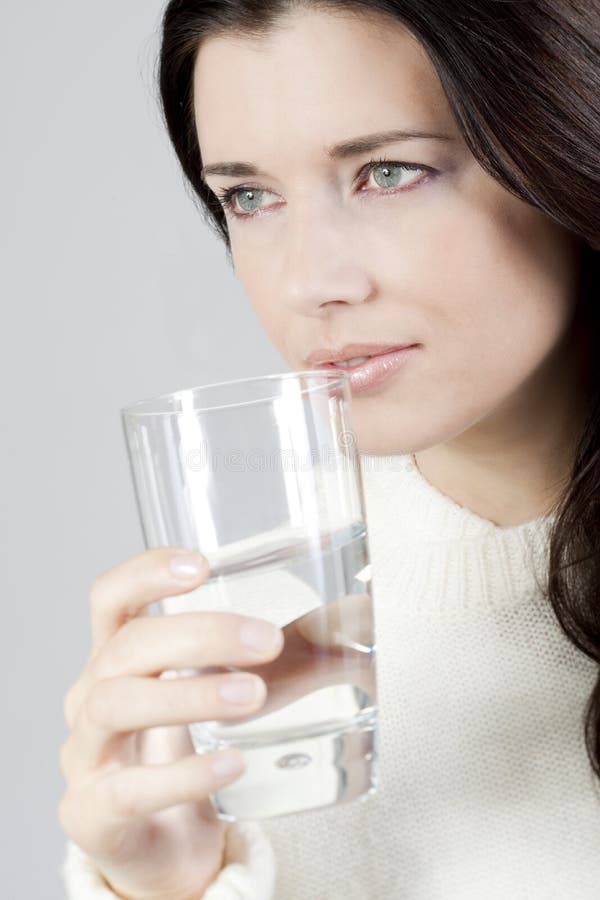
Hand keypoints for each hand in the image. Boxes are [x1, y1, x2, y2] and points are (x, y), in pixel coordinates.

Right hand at [58, 548, 283, 899]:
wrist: (159, 846)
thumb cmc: (186, 751)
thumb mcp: (221, 693)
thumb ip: (282, 657)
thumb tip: (351, 620)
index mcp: (116, 655)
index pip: (112, 596)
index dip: (146, 573)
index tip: (201, 565)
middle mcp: (90, 694)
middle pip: (126, 646)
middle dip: (198, 636)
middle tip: (268, 642)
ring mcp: (85, 753)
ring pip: (116, 704)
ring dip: (188, 695)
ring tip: (252, 697)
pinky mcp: (94, 812)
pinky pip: (131, 788)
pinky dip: (184, 775)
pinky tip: (232, 764)